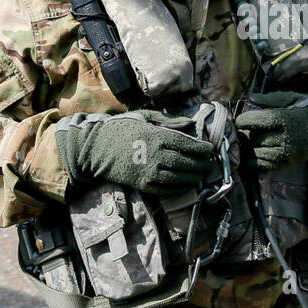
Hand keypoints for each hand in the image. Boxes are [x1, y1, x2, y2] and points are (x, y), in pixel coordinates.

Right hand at [55, 114, 213, 195]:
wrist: (96, 148)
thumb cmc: (121, 129)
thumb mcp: (144, 117)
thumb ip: (167, 121)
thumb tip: (188, 123)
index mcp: (157, 136)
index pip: (187, 144)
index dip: (201, 149)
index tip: (210, 150)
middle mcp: (156, 155)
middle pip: (186, 162)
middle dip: (201, 164)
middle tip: (209, 164)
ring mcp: (149, 172)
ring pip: (178, 178)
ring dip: (193, 178)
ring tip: (201, 175)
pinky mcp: (142, 184)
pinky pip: (165, 190)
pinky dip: (179, 189)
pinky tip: (186, 185)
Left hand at [236, 91, 307, 170]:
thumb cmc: (304, 109)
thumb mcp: (289, 97)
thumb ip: (268, 99)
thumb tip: (247, 98)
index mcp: (287, 119)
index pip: (258, 121)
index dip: (244, 120)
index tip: (239, 120)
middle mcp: (288, 138)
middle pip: (256, 139)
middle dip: (245, 135)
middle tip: (240, 131)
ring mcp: (289, 153)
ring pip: (258, 154)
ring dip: (249, 148)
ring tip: (246, 141)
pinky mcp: (289, 164)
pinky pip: (265, 166)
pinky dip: (256, 160)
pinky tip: (253, 152)